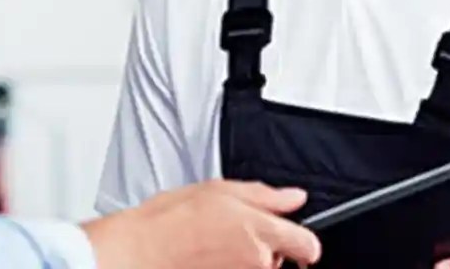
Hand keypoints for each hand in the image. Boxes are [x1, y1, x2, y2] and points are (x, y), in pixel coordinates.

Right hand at [81, 179, 322, 268]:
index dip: (302, 240)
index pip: (309, 246)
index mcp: (262, 232)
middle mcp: (258, 262)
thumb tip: (295, 198)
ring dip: (246, 261)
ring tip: (215, 246)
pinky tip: (209, 260)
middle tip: (233, 232)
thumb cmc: (171, 221)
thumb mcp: (220, 190)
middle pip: (281, 258)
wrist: (140, 252)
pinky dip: (230, 268)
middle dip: (264, 246)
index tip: (293, 238)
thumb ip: (266, 196)